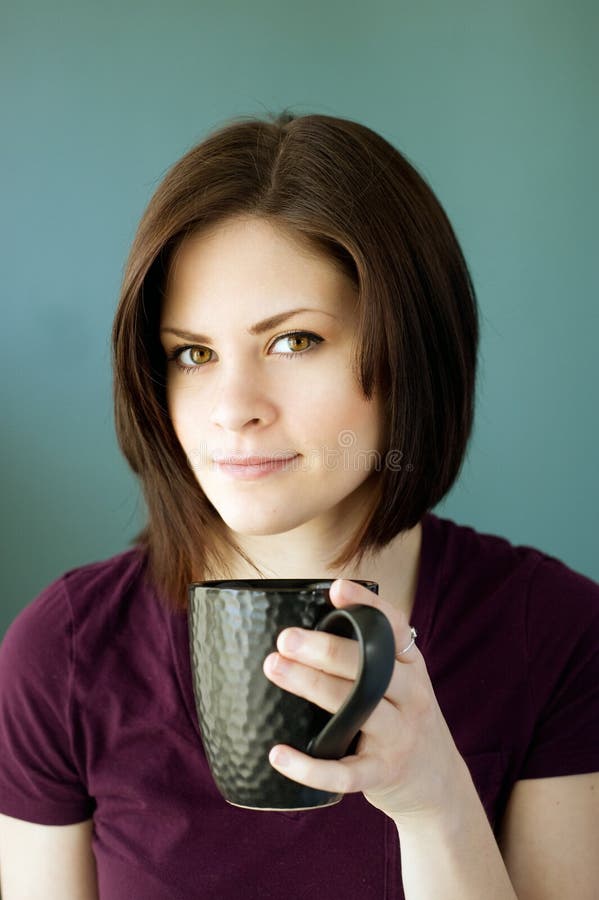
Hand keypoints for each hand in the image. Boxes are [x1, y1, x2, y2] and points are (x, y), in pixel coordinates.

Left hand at [263, 578, 467, 823]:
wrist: (438, 784)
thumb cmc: (402, 721)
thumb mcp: (401, 684)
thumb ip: (368, 659)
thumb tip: (304, 627)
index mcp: (412, 667)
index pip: (395, 628)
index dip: (367, 606)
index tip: (335, 589)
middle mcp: (412, 697)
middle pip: (370, 667)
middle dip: (325, 649)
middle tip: (286, 638)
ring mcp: (399, 737)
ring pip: (356, 708)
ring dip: (311, 686)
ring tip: (275, 668)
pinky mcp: (382, 775)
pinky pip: (344, 773)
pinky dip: (309, 766)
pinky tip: (278, 754)